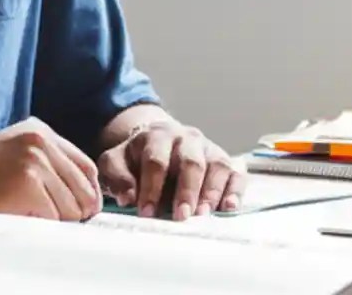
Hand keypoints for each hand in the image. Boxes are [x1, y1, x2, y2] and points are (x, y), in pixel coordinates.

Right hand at [0, 117, 101, 221]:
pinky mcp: (25, 182)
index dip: (86, 194)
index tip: (78, 211)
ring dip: (52, 220)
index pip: (86, 167)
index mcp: (39, 130)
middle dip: (73, 212)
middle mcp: (40, 140)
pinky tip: (11, 214)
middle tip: (44, 218)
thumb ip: (47, 167)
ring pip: (72, 209)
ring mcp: (34, 159)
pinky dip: (36, 225)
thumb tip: (88, 200)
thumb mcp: (12, 157)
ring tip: (19, 211)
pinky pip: (52, 219)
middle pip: (85, 190)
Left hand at [97, 121, 244, 220]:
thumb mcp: (115, 162)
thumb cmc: (136, 158)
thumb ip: (116, 177)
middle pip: (190, 162)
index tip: (146, 213)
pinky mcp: (224, 160)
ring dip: (211, 192)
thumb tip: (128, 198)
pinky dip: (235, 190)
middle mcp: (186, 138)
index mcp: (157, 136)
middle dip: (186, 191)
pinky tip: (229, 208)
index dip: (151, 188)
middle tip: (180, 216)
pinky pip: (236, 173)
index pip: (156, 161)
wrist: (157, 141)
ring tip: (202, 215)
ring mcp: (208, 148)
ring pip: (216, 166)